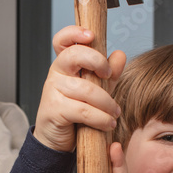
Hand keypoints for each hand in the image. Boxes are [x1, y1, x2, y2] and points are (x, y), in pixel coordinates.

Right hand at [33, 26, 125, 152]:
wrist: (57, 139)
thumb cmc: (75, 112)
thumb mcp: (96, 91)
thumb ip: (108, 74)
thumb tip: (119, 55)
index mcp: (65, 64)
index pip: (62, 40)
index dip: (74, 33)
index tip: (91, 35)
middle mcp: (56, 73)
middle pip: (74, 55)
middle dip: (97, 61)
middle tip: (108, 75)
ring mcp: (52, 91)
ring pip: (85, 89)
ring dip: (106, 103)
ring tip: (115, 113)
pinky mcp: (53, 110)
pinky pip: (83, 110)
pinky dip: (100, 118)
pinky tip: (107, 123)